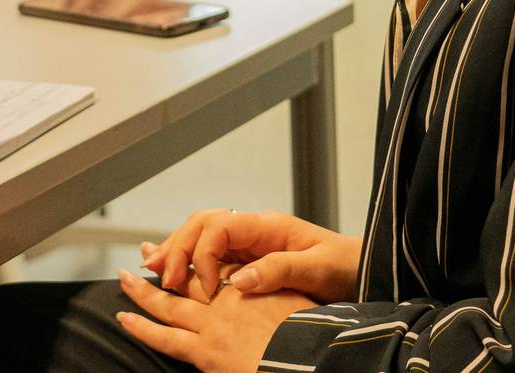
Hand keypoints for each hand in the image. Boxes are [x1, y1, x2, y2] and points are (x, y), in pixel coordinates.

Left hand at [116, 268, 315, 372]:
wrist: (308, 358)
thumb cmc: (312, 335)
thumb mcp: (304, 302)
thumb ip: (284, 290)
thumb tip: (284, 291)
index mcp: (254, 284)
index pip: (220, 266)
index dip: (202, 258)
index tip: (191, 251)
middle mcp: (228, 299)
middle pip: (189, 276)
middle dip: (167, 264)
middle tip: (148, 252)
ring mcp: (213, 324)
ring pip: (170, 303)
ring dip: (144, 290)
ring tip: (126, 279)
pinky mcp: (205, 351)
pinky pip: (165, 338)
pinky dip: (143, 328)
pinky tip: (126, 319)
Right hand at [141, 208, 359, 303]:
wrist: (363, 269)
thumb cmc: (347, 266)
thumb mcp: (320, 268)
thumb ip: (281, 270)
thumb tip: (240, 281)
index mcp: (269, 226)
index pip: (219, 225)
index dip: (203, 254)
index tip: (208, 289)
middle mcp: (254, 229)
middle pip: (200, 224)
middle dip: (177, 248)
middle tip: (161, 278)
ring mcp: (249, 243)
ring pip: (199, 236)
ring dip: (175, 251)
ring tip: (151, 269)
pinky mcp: (247, 259)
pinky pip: (209, 255)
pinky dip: (187, 263)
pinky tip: (171, 273)